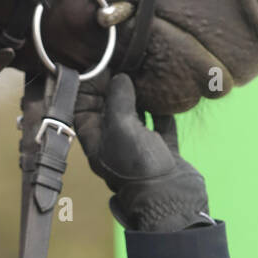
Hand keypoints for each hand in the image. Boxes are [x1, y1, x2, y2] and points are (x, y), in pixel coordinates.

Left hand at [74, 72, 211, 231]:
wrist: (171, 197)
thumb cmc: (139, 166)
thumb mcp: (122, 129)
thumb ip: (119, 101)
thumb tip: (121, 77)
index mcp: (97, 142)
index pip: (86, 108)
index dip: (90, 85)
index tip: (99, 63)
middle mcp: (115, 143)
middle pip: (111, 109)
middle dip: (115, 85)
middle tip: (122, 60)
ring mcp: (140, 146)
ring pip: (136, 114)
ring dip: (139, 94)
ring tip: (142, 69)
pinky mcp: (162, 149)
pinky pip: (160, 123)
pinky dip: (161, 108)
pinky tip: (164, 90)